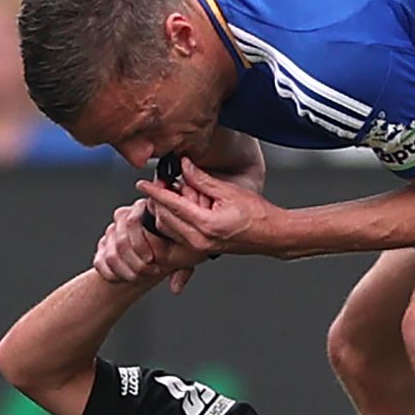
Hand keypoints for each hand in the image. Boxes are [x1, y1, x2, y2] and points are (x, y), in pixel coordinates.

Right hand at [92, 200, 207, 292]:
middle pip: (121, 241)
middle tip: (148, 272)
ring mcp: (111, 232)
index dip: (141, 244)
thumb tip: (176, 288)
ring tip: (139, 277)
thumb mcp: (184, 254)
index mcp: (143, 209)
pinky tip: (124, 279)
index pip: (133, 222)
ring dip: (125, 271)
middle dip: (135, 262)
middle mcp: (124, 217)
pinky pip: (101, 263)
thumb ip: (183, 269)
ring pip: (111, 255)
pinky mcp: (102, 247)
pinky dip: (112, 275)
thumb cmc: (174, 248)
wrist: (158, 254)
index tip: (152, 260)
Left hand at [135, 158, 284, 256]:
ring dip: (167, 211)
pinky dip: (175, 220)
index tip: (141, 184)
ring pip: (170, 228)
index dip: (155, 192)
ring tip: (176, 193)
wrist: (273, 235)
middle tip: (160, 183)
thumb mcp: (228, 191)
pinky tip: (183, 207)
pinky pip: (179, 234)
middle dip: (159, 201)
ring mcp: (200, 247)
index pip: (172, 205)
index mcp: (206, 225)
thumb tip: (184, 165)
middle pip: (166, 219)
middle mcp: (200, 240)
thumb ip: (202, 179)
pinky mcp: (202, 249)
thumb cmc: (258, 214)